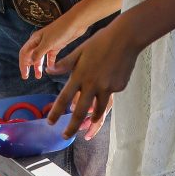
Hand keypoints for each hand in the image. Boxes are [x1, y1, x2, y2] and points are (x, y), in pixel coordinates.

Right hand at [18, 16, 84, 79]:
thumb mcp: (48, 42)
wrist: (75, 23)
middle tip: (26, 77)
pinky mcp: (56, 46)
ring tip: (38, 76)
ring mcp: (48, 44)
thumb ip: (39, 52)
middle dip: (27, 66)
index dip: (22, 64)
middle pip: (30, 55)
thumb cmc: (60, 30)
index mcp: (34, 39)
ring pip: (40, 57)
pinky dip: (49, 63)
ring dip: (38, 66)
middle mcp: (40, 41)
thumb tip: (31, 62)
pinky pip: (50, 57)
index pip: (24, 53)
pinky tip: (49, 69)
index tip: (24, 74)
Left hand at [46, 23, 138, 139]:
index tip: (50, 123)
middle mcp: (92, 84)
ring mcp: (107, 87)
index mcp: (80, 75)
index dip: (56, 112)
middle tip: (65, 136)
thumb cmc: (100, 42)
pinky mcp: (118, 87)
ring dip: (91, 120)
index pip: (64, 98)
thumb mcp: (79, 51)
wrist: (125, 38)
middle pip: (80, 112)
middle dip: (71, 127)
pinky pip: (110, 97)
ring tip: (86, 126)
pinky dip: (105, 97)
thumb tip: (48, 71)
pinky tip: (108, 87)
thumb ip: (65, 64)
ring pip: (97, 110)